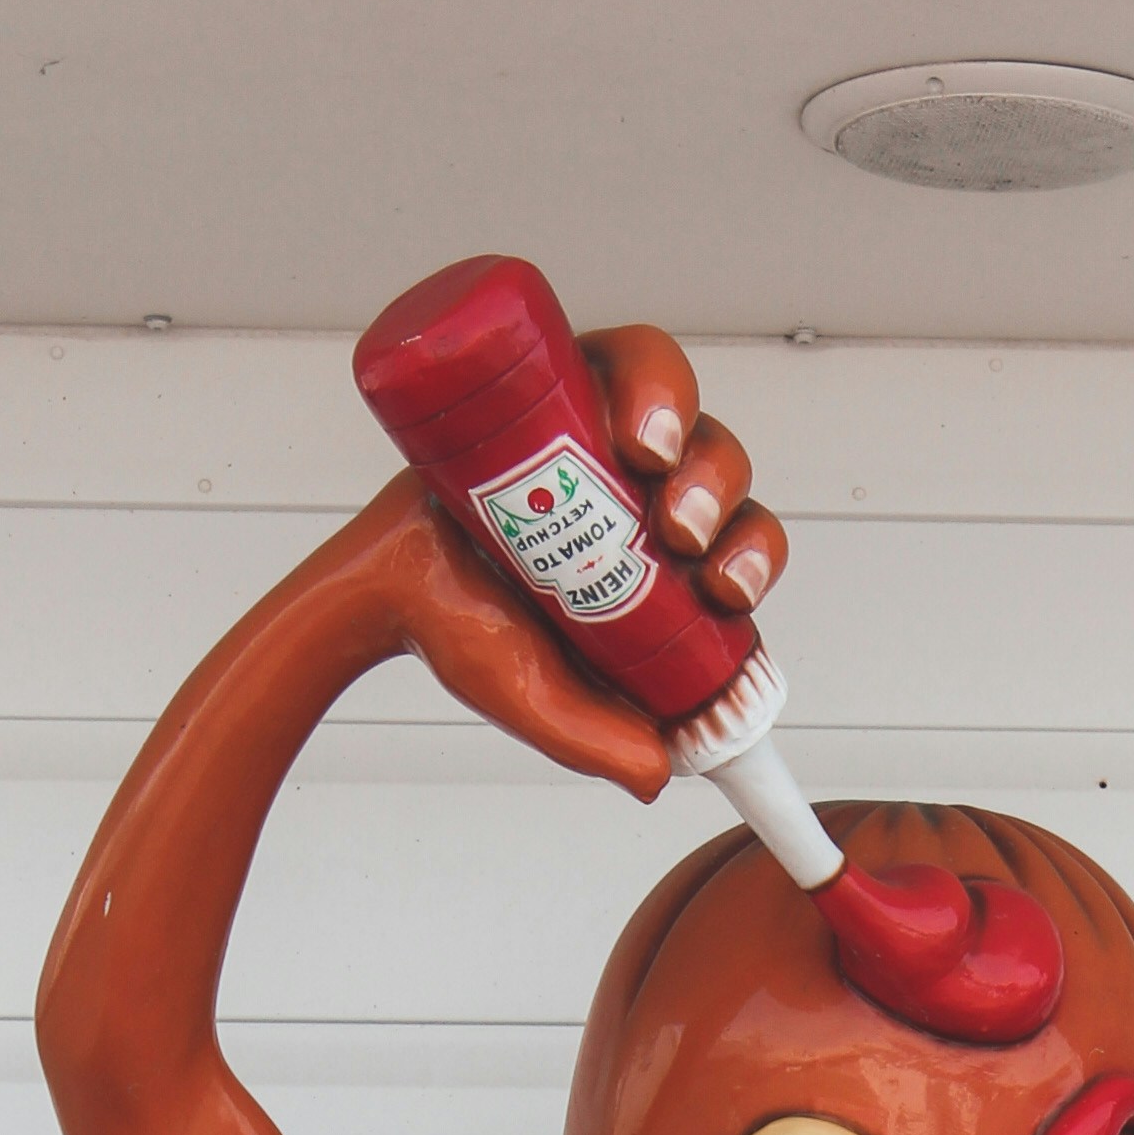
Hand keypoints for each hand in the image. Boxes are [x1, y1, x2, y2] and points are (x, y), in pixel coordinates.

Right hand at [343, 321, 790, 804]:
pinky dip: (644, 377)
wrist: (381, 582)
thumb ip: (597, 741)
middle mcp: (642, 498)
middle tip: (679, 533)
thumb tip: (660, 773)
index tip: (727, 591)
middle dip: (720, 496)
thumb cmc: (463, 634)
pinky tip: (632, 415)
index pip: (737, 552)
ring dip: (689, 433)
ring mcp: (605, 439)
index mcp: (661, 570)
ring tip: (648, 464)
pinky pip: (627, 360)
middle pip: (721, 472)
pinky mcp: (567, 388)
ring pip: (688, 415)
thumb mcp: (538, 701)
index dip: (751, 560)